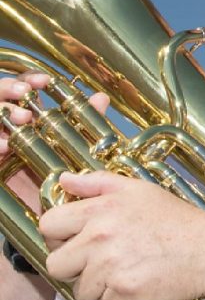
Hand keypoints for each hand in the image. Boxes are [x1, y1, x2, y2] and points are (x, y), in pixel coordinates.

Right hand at [0, 74, 109, 214]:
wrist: (47, 220)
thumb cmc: (59, 182)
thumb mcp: (74, 152)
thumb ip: (86, 124)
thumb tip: (100, 98)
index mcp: (29, 120)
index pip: (22, 87)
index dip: (30, 79)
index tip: (45, 81)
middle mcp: (9, 127)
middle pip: (0, 95)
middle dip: (9, 88)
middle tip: (25, 93)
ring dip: (2, 110)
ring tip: (21, 117)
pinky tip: (4, 147)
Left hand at [39, 171, 204, 299]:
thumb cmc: (178, 220)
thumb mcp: (138, 190)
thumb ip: (97, 183)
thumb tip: (64, 180)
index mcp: (98, 211)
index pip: (48, 226)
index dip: (57, 237)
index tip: (72, 243)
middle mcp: (99, 239)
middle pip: (56, 265)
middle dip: (73, 269)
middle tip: (95, 267)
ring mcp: (110, 268)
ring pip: (80, 291)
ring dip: (97, 290)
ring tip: (121, 279)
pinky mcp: (125, 292)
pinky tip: (133, 293)